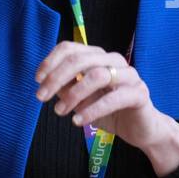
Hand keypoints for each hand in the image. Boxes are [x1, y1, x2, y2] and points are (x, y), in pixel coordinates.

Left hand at [34, 41, 166, 152]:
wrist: (140, 129)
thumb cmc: (110, 111)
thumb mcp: (81, 99)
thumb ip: (66, 88)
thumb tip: (46, 83)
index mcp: (99, 57)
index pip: (70, 48)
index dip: (50, 61)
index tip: (37, 80)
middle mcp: (114, 60)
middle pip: (80, 59)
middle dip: (56, 78)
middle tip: (41, 97)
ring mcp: (129, 75)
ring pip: (97, 75)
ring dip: (73, 94)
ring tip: (60, 111)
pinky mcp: (139, 93)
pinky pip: (112, 99)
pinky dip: (91, 110)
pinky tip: (78, 121)